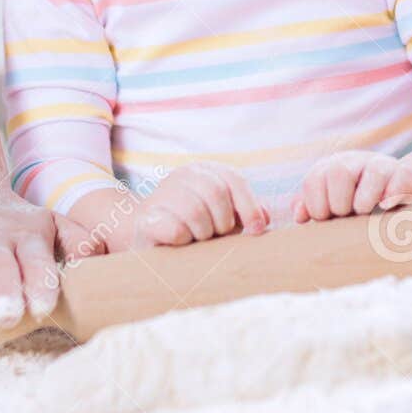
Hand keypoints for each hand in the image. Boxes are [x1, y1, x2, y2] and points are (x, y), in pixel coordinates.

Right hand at [0, 167, 104, 327]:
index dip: (40, 283)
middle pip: (0, 268)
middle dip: (6, 292)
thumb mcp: (47, 222)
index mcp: (26, 235)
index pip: (36, 260)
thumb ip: (76, 242)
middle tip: (11, 314)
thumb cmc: (11, 219)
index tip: (44, 306)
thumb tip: (99, 261)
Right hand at [129, 162, 269, 248]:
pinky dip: (184, 240)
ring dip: (202, 233)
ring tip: (197, 239)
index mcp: (205, 171)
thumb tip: (265, 218)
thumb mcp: (222, 216)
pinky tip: (180, 242)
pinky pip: (175, 229)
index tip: (256, 230)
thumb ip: (246, 214)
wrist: (146, 235)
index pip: (234, 180)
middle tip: (216, 235)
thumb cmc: (194, 226)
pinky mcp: (146, 219)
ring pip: (195, 212)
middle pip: (216, 194)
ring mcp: (162, 194)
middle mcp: (183, 175)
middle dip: (223, 223)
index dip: (249, 206)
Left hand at [291, 151, 411, 221]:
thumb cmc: (352, 205)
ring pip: (375, 172)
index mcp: (331, 167)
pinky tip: (387, 208)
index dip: (316, 205)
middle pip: (340, 171)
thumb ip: (310, 207)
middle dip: (339, 203)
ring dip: (366, 200)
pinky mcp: (406, 175)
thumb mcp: (329, 204)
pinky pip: (403, 178)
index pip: (314, 180)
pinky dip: (394, 195)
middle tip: (346, 216)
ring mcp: (382, 165)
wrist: (392, 194)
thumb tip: (299, 216)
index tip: (325, 219)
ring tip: (364, 213)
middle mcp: (355, 161)